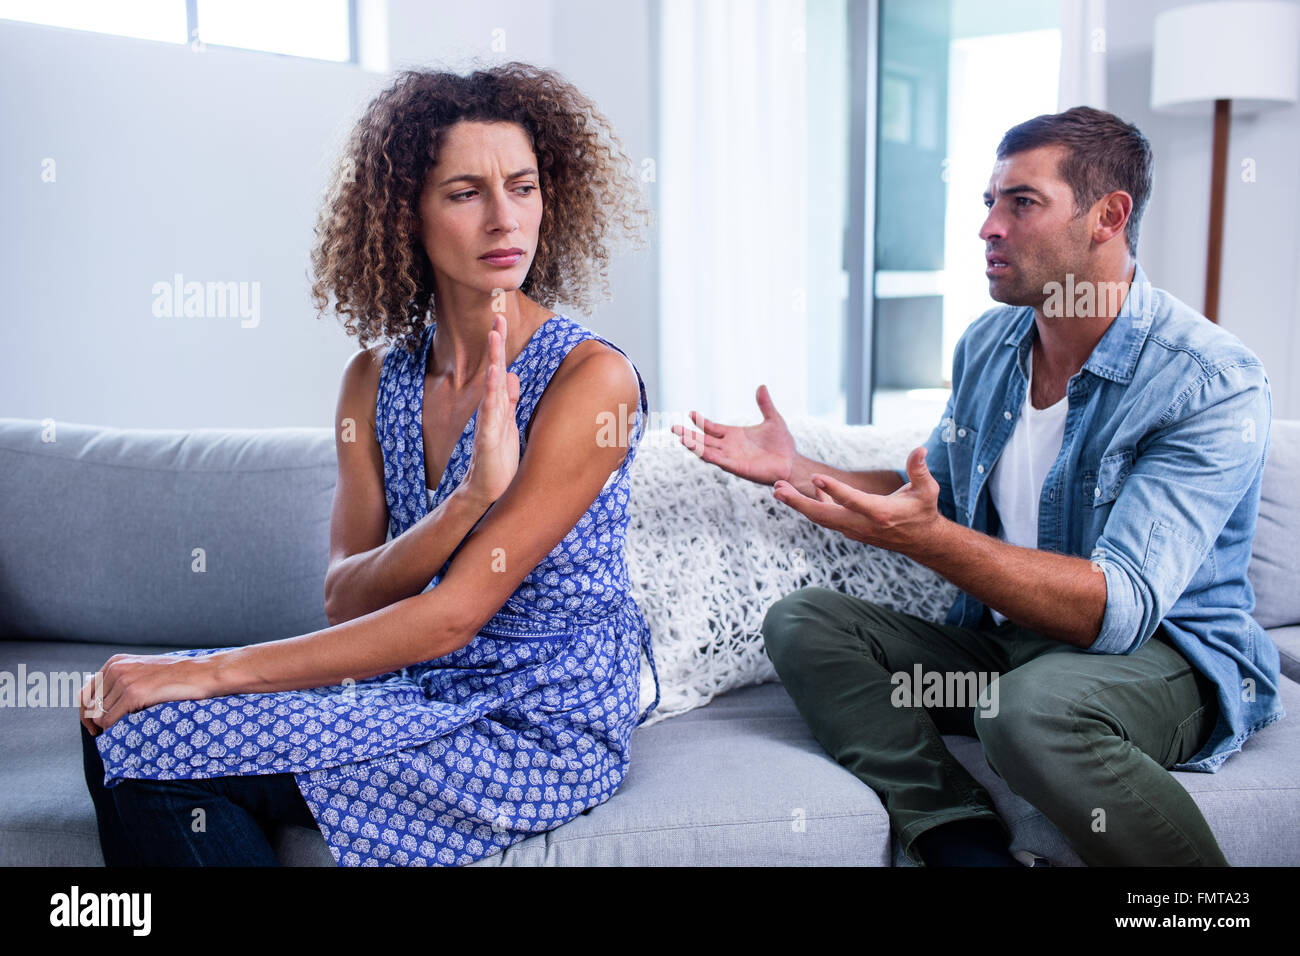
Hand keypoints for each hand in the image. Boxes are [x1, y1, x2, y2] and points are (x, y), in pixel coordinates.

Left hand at [78, 653, 216, 734]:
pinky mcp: (134, 694)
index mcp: (115, 662)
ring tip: (117, 730)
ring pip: (98, 714)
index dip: (86, 712)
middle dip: (91, 722)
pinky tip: (123, 729)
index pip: (85, 692)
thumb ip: (122, 680)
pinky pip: (110, 720)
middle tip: (99, 733)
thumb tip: (101, 703)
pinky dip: (112, 729)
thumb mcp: (143, 670)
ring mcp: (124, 681)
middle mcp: (116, 669)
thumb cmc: (176, 675)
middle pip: (88, 705)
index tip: (93, 724)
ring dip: (105, 726)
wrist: (200, 673)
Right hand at [463, 314, 521, 505]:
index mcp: (498, 406)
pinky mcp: (488, 440)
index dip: (499, 348)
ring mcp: (488, 424)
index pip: (499, 371)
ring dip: (493, 362)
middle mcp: (491, 410)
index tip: (500, 322)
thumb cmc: (498, 459)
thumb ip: (509, 401)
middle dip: (495, 345)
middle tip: (497, 317)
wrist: (486, 490)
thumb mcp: (508, 424)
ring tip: (495, 338)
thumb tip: (512, 375)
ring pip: (491, 388)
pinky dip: (492, 394)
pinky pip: (490, 414)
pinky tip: (495, 376)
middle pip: (494, 371)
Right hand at [671, 384, 797, 484]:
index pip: (712, 428)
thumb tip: (762, 386)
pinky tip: (695, 447)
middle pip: (703, 440)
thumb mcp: (773, 419)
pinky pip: (717, 459)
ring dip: (692, 444)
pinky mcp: (735, 466)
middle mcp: (729, 446)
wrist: (791, 463)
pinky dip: (705, 453)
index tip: (690, 413)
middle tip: (673, 428)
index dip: (701, 422)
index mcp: (734, 435)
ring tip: (679, 437)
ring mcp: (731, 457)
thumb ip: (765, 404)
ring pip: (706, 450)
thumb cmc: (782, 444)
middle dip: (688, 434)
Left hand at [772, 445, 944, 553]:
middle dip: (798, 503)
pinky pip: (827, 517)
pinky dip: (815, 503)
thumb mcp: (927, 490)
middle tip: (777, 489)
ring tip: (779, 489)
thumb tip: (920, 450)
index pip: (852, 501)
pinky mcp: (850, 529)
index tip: (816, 477)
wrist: (920, 540)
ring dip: (799, 503)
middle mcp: (861, 524)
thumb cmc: (923, 510)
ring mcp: (853, 530)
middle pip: (824, 515)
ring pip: (820, 517)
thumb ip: (920, 470)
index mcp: (879, 513)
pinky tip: (811, 488)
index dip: (834, 490)